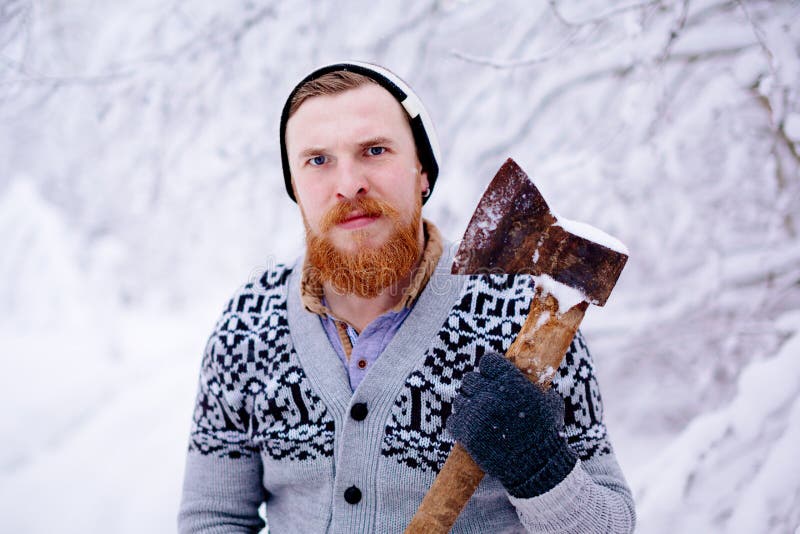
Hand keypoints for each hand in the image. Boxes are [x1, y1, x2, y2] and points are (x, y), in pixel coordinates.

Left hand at [446, 353, 576, 497]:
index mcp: (510, 382)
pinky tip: (472, 429)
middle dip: (478, 388)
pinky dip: (460, 425)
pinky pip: (452, 420)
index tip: (493, 377)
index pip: (487, 361)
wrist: (538, 467)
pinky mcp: (466, 434)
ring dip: (469, 406)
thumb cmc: (547, 434)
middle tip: (486, 399)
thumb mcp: (548, 401)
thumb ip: (533, 384)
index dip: (490, 369)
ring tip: (480, 417)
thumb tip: (524, 372)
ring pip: (460, 399)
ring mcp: (476, 414)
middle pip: (470, 379)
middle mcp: (490, 394)